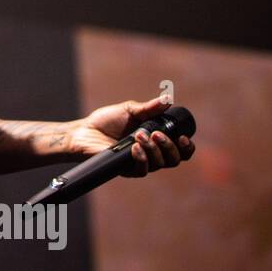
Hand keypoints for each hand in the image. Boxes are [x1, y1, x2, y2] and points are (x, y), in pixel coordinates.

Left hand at [69, 96, 195, 176]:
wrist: (84, 131)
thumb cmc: (106, 121)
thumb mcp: (130, 110)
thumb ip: (149, 108)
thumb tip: (168, 100)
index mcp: (156, 141)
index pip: (180, 150)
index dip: (187, 147)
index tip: (183, 137)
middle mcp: (151, 154)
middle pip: (174, 160)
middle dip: (169, 146)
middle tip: (156, 134)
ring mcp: (139, 163)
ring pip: (159, 164)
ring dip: (153, 149)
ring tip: (139, 135)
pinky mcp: (126, 169)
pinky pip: (142, 170)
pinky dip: (141, 158)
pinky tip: (135, 148)